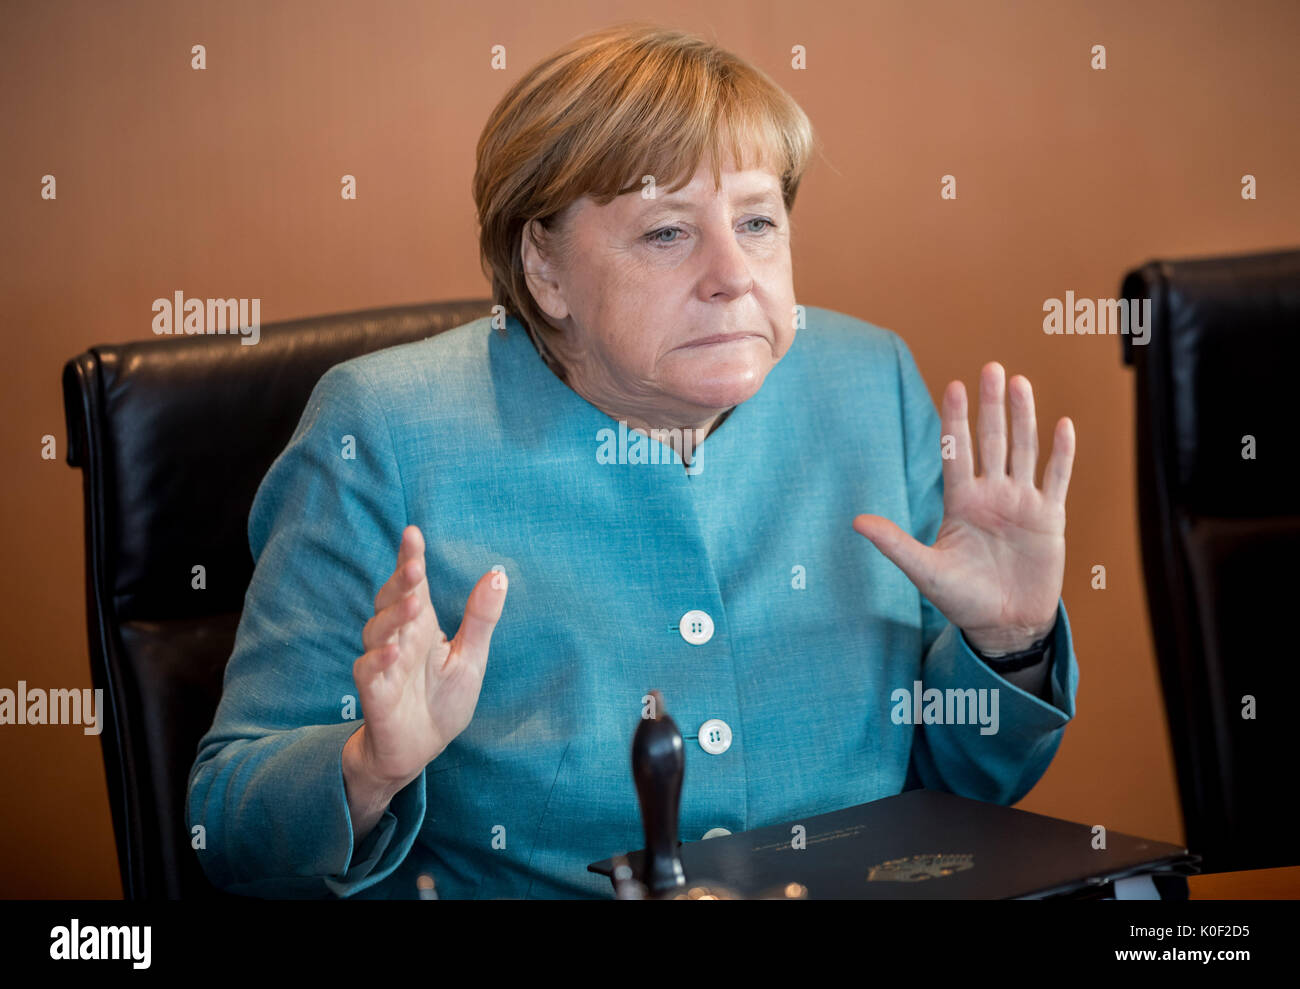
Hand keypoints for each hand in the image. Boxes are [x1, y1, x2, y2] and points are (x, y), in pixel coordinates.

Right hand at [349, 525, 506, 788]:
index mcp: (421, 626)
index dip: (410, 558)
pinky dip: (378, 659)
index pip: (414, 585)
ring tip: (413, 601)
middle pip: (392, 601)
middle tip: (414, 564)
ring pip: (377, 630)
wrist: (419, 750)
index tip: (413, 532)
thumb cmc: (441, 701)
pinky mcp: (374, 693)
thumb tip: (499, 574)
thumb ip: (480, 618)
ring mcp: (383, 665)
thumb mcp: (470, 657)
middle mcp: (399, 639)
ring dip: (393, 615)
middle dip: (400, 581)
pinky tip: (393, 650)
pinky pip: (369, 671)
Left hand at [853, 362, 1074, 654]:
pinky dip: (1061, 453)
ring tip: (1020, 383)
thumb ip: (894, 543)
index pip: (957, 452)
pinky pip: (1057, 478)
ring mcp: (1022, 503)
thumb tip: (855, 522)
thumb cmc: (961, 598)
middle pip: (992, 441)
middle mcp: (992, 495)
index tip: (953, 386)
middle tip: (991, 368)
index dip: (956, 420)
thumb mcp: (924, 570)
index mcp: (961, 502)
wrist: (1004, 625)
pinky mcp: (1050, 518)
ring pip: (1024, 450)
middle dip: (991, 406)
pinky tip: (1063, 424)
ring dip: (1024, 418)